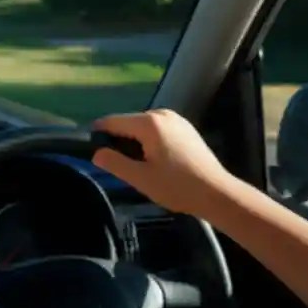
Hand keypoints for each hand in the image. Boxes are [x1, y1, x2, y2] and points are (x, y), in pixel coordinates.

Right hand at [93, 109, 235, 216]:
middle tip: (122, 168)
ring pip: (143, 128)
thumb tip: (96, 153)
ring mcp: (176, 119)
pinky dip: (151, 143)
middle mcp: (162, 114)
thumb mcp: (140, 178)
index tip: (92, 151)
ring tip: (141, 168)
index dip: (98, 135)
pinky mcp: (186, 128)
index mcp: (149, 123)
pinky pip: (158, 131)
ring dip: (136, 144)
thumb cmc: (176, 187)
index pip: (112, 121)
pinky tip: (158, 163)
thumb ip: (114, 163)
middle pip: (129, 123)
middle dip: (120, 142)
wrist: (216, 192)